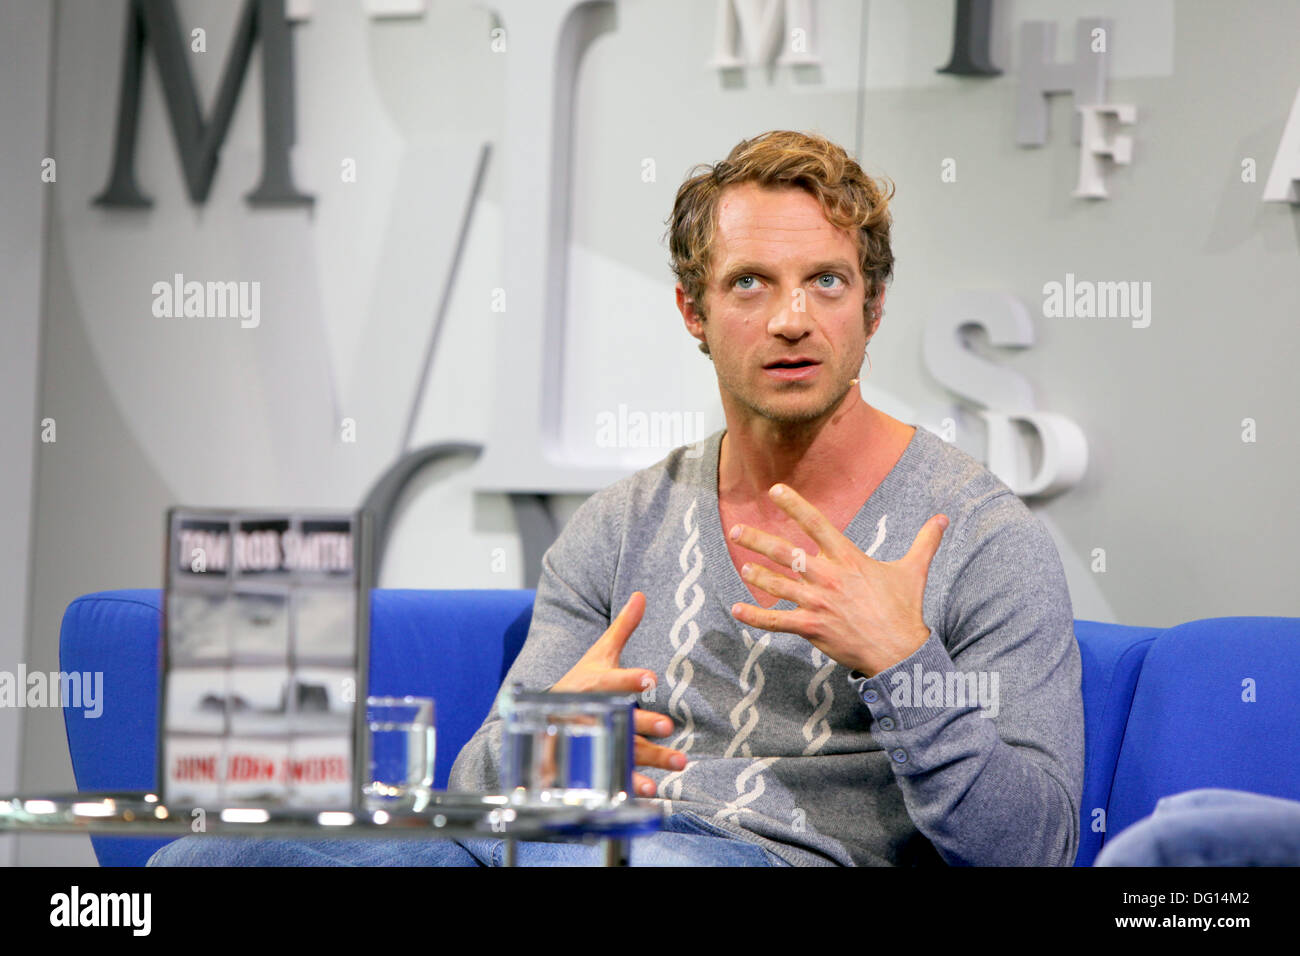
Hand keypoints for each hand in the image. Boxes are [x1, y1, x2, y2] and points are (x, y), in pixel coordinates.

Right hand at [550, 591, 686, 796]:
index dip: (631, 679)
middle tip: (667, 725)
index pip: (614, 680)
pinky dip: (632, 786)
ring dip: (651, 758)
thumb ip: (623, 629)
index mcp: (595, 684)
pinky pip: (615, 777)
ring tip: (678, 763)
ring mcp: (595, 740)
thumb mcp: (598, 654)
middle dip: (643, 723)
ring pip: (625, 750)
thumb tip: (641, 595)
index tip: (650, 679)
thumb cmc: (579, 681)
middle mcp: (595, 713)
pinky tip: (651, 792)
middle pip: (622, 718)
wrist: (542, 717)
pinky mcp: (595, 763)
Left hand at [728, 484, 948, 676]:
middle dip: (759, 540)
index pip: (817, 523)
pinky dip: (756, 617)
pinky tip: (738, 610)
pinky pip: (778, 621)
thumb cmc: (905, 609)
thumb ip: (924, 541)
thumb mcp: (914, 570)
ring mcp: (819, 603)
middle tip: (737, 529)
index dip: (794, 504)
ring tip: (742, 566)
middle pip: (788, 552)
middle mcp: (829, 577)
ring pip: (780, 585)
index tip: (774, 490)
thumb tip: (943, 519)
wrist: (900, 651)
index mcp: (848, 559)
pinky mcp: (813, 627)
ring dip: (758, 575)